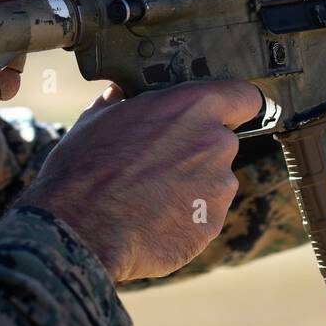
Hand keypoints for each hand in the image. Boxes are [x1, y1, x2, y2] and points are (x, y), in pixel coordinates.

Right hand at [18, 80, 262, 282]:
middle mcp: (217, 143)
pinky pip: (204, 214)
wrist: (81, 230)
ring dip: (191, 185)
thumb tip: (119, 94)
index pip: (244, 96)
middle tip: (158, 163)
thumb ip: (121, 102)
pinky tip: (152, 221)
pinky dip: (185, 216)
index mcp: (194, 107)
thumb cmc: (85, 169)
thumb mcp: (96, 120)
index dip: (235, 104)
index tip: (225, 112)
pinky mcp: (213, 224)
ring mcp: (219, 187)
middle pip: (222, 141)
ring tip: (149, 197)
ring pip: (213, 180)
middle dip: (196, 150)